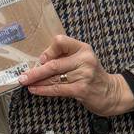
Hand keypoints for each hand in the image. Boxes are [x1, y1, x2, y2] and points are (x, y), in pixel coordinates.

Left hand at [18, 34, 133, 116]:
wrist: (111, 92)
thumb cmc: (91, 75)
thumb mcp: (81, 60)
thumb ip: (65, 56)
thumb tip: (39, 61)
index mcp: (83, 48)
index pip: (61, 41)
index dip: (48, 50)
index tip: (41, 59)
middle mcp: (84, 59)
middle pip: (54, 64)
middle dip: (35, 71)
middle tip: (22, 75)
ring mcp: (84, 75)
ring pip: (53, 77)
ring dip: (37, 81)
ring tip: (25, 82)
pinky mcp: (81, 89)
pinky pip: (57, 89)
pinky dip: (43, 90)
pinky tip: (34, 90)